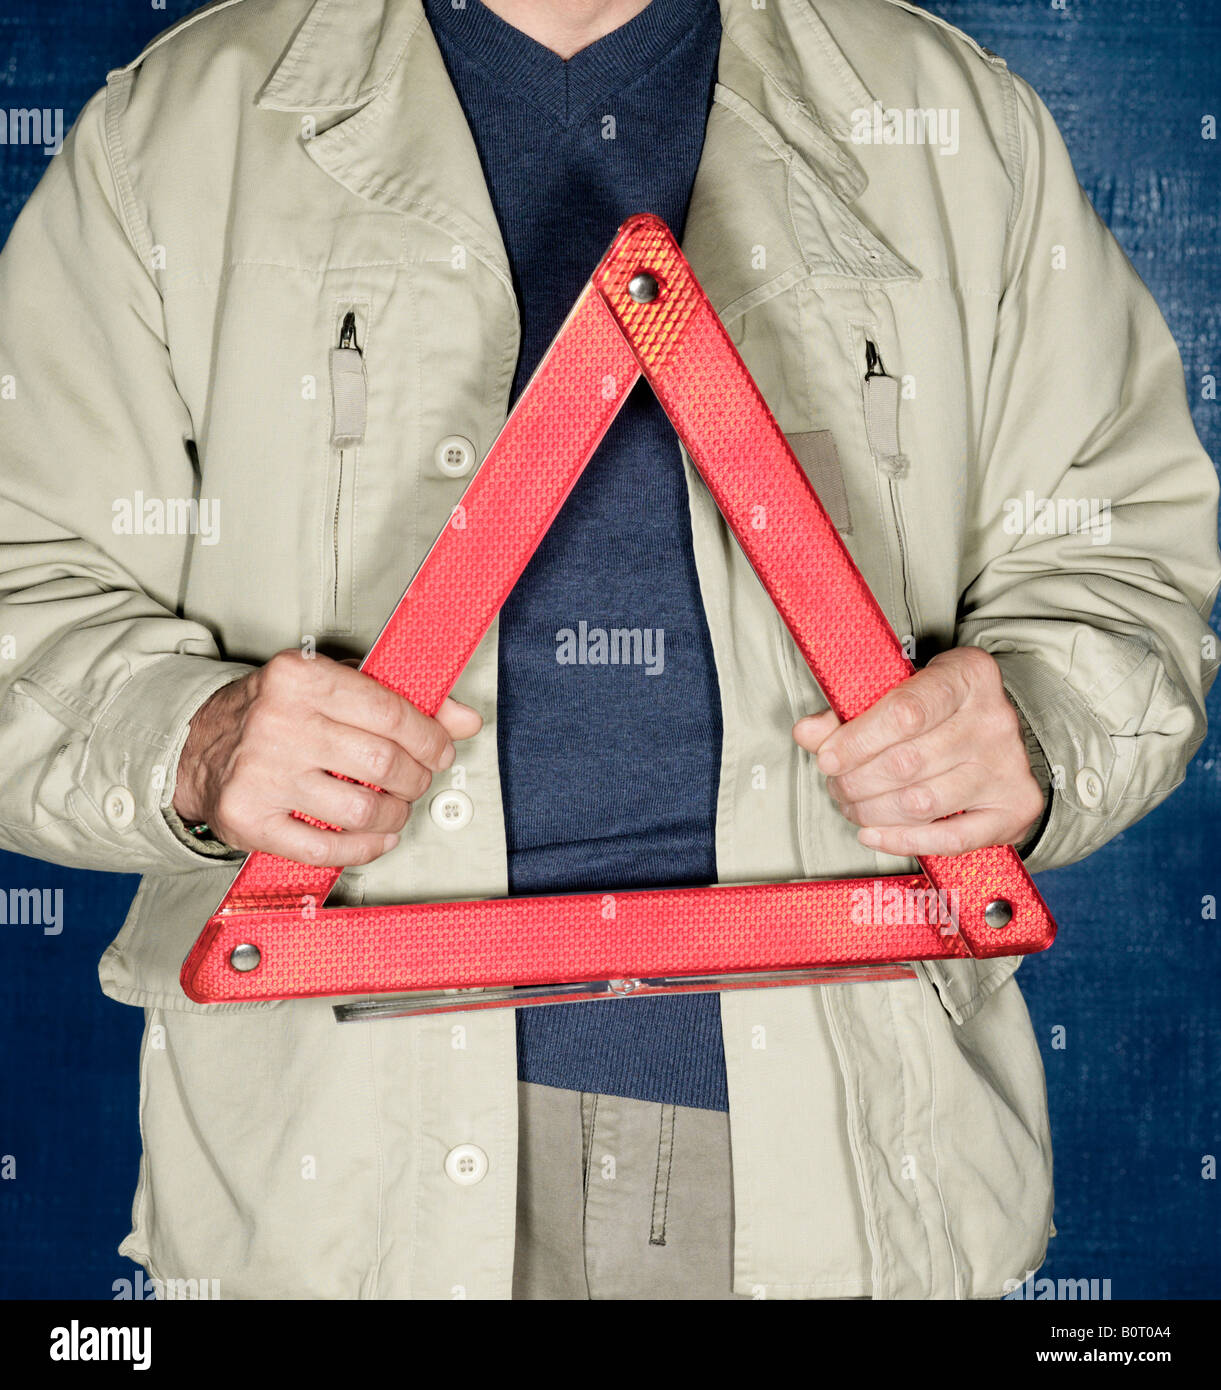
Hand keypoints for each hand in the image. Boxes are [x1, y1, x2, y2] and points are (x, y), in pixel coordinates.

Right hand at [172, 649, 481, 865]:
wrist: (194, 746)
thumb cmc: (271, 714)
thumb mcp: (329, 687)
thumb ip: (397, 699)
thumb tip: (462, 719)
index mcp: (299, 678)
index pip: (391, 712)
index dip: (430, 738)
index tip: (439, 749)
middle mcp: (278, 723)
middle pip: (382, 762)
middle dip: (415, 778)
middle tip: (416, 780)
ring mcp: (262, 775)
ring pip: (360, 809)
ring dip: (393, 815)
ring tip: (393, 808)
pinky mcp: (251, 819)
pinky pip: (326, 848)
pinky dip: (363, 848)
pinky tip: (374, 837)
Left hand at [792, 646, 1043, 856]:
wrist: (994, 735)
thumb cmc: (939, 710)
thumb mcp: (898, 692)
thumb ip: (851, 712)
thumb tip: (809, 733)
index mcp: (967, 676)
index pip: (905, 712)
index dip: (856, 742)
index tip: (827, 758)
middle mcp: (994, 719)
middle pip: (907, 762)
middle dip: (856, 781)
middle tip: (836, 785)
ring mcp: (1008, 766)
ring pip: (922, 803)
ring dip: (872, 812)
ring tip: (853, 805)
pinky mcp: (1015, 807)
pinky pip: (952, 839)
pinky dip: (903, 841)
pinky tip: (874, 834)